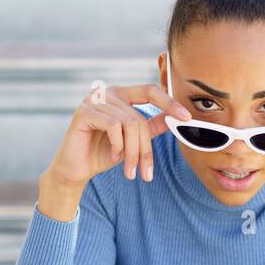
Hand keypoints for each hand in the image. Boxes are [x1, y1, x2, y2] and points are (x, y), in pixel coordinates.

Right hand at [38, 82, 190, 218]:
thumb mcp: (133, 142)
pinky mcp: (84, 111)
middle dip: (145, 150)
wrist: (77, 169)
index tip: (186, 117)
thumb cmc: (104, 153)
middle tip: (146, 173)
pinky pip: (113, 127)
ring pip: (129, 124)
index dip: (169, 102)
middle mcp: (107, 93)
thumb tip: (174, 118)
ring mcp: (94, 100)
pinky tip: (113, 157)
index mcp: (121, 95)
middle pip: (140, 118)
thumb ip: (151, 127)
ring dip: (133, 153)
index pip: (150, 91)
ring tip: (130, 171)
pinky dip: (117, 146)